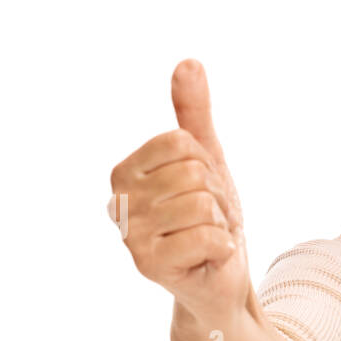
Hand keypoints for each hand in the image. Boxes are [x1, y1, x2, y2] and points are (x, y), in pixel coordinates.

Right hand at [108, 58, 248, 320]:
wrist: (221, 277)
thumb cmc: (210, 219)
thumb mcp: (208, 161)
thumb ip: (194, 114)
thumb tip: (189, 63)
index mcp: (125, 171)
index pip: (181, 142)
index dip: (207, 166)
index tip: (202, 189)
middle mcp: (118, 201)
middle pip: (193, 174)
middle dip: (216, 198)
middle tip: (208, 219)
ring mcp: (130, 235)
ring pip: (201, 204)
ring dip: (220, 223)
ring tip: (206, 238)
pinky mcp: (149, 266)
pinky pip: (207, 236)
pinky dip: (222, 247)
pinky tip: (208, 258)